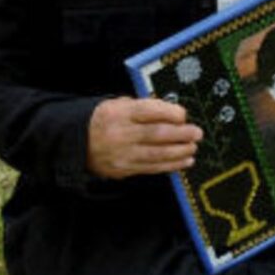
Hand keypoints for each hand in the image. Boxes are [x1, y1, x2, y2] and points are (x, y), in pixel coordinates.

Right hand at [85, 97, 202, 178]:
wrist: (78, 144)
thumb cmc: (102, 121)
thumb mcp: (116, 105)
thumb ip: (141, 107)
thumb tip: (171, 111)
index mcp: (119, 113)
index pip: (148, 111)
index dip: (169, 113)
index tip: (183, 114)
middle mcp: (121, 134)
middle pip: (157, 134)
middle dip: (181, 134)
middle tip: (196, 132)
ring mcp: (123, 154)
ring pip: (158, 153)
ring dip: (180, 151)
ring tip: (192, 147)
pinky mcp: (125, 169)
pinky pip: (153, 167)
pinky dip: (171, 165)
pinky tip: (184, 160)